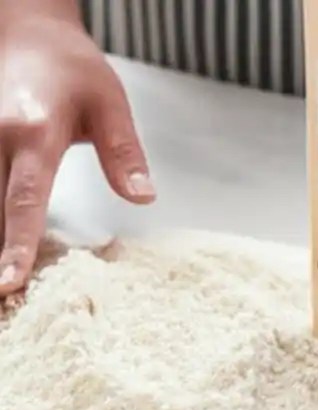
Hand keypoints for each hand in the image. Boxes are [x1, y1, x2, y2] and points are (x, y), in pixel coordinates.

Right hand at [0, 7, 153, 292]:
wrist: (30, 35)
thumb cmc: (72, 68)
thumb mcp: (110, 103)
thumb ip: (124, 153)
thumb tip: (143, 197)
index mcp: (33, 132)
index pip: (25, 198)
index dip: (17, 243)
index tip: (11, 280)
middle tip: (6, 304)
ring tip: (7, 291)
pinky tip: (5, 257)